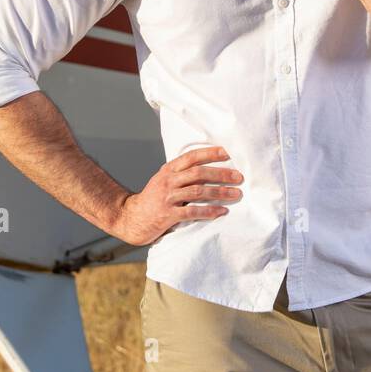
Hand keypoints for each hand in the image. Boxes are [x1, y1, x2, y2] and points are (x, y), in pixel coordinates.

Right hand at [112, 145, 243, 245]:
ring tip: (236, 194)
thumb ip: (180, 174)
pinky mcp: (167, 215)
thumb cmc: (152, 199)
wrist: (131, 218)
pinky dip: (209, 211)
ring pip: (198, 191)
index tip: (227, 153)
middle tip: (239, 177)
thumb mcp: (163, 181)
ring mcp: (167, 198)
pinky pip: (192, 211)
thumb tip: (207, 168)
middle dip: (221, 174)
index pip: (191, 157)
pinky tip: (221, 211)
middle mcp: (168, 181)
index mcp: (168, 170)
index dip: (210, 153)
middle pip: (198, 173)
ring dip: (220, 192)